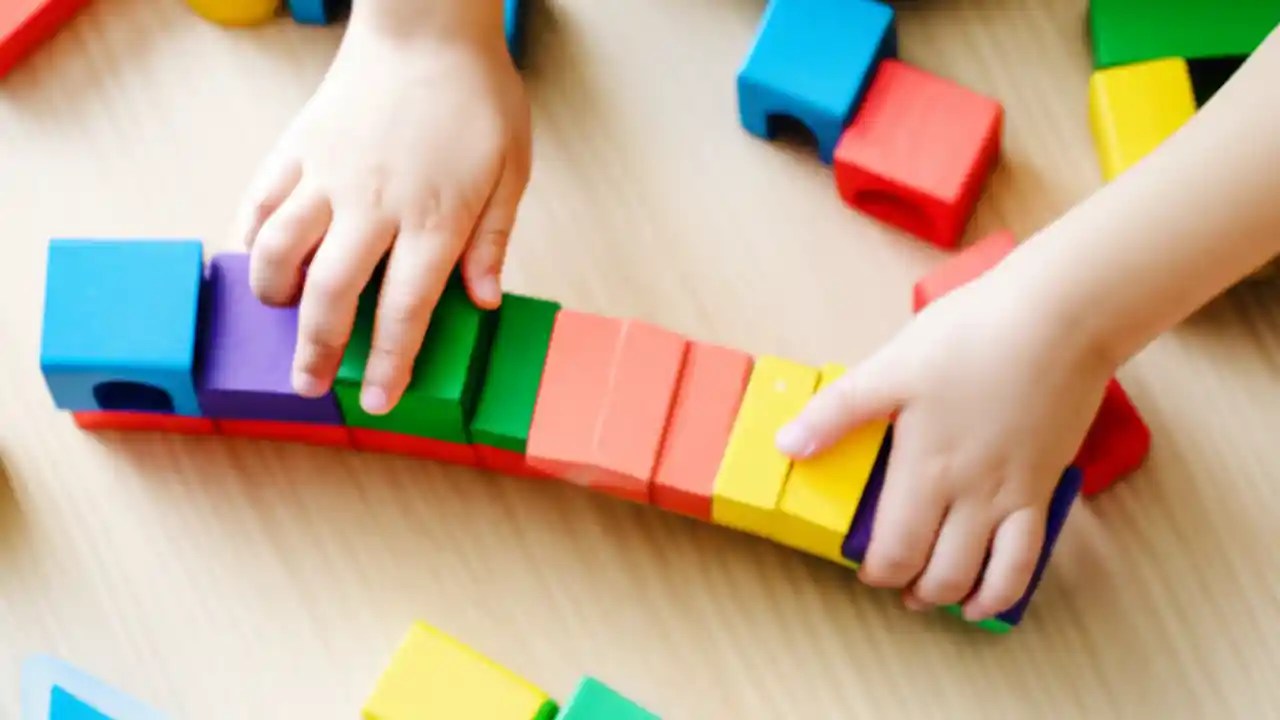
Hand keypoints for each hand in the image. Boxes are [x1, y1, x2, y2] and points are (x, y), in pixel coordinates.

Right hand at [237, 11, 530, 414]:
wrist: (426, 25)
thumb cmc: (477, 98)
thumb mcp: (511, 170)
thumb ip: (493, 239)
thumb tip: (484, 302)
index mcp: (434, 216)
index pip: (406, 309)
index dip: (390, 362)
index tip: (378, 400)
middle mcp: (374, 203)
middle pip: (332, 294)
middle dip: (316, 350)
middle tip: (308, 385)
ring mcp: (329, 173)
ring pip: (281, 250)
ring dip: (274, 296)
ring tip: (279, 319)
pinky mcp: (298, 146)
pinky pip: (261, 200)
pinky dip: (250, 237)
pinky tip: (252, 261)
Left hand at [775, 271, 1111, 619]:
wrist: (1058, 319)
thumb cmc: (970, 337)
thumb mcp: (890, 369)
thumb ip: (837, 412)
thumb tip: (787, 446)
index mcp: (926, 468)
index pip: (896, 549)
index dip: (877, 570)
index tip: (865, 567)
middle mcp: (971, 494)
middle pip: (940, 572)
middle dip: (911, 589)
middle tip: (894, 583)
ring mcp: (1013, 495)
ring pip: (986, 576)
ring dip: (956, 597)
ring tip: (937, 597)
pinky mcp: (1045, 485)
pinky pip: (1029, 557)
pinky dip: (1007, 588)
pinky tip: (993, 591)